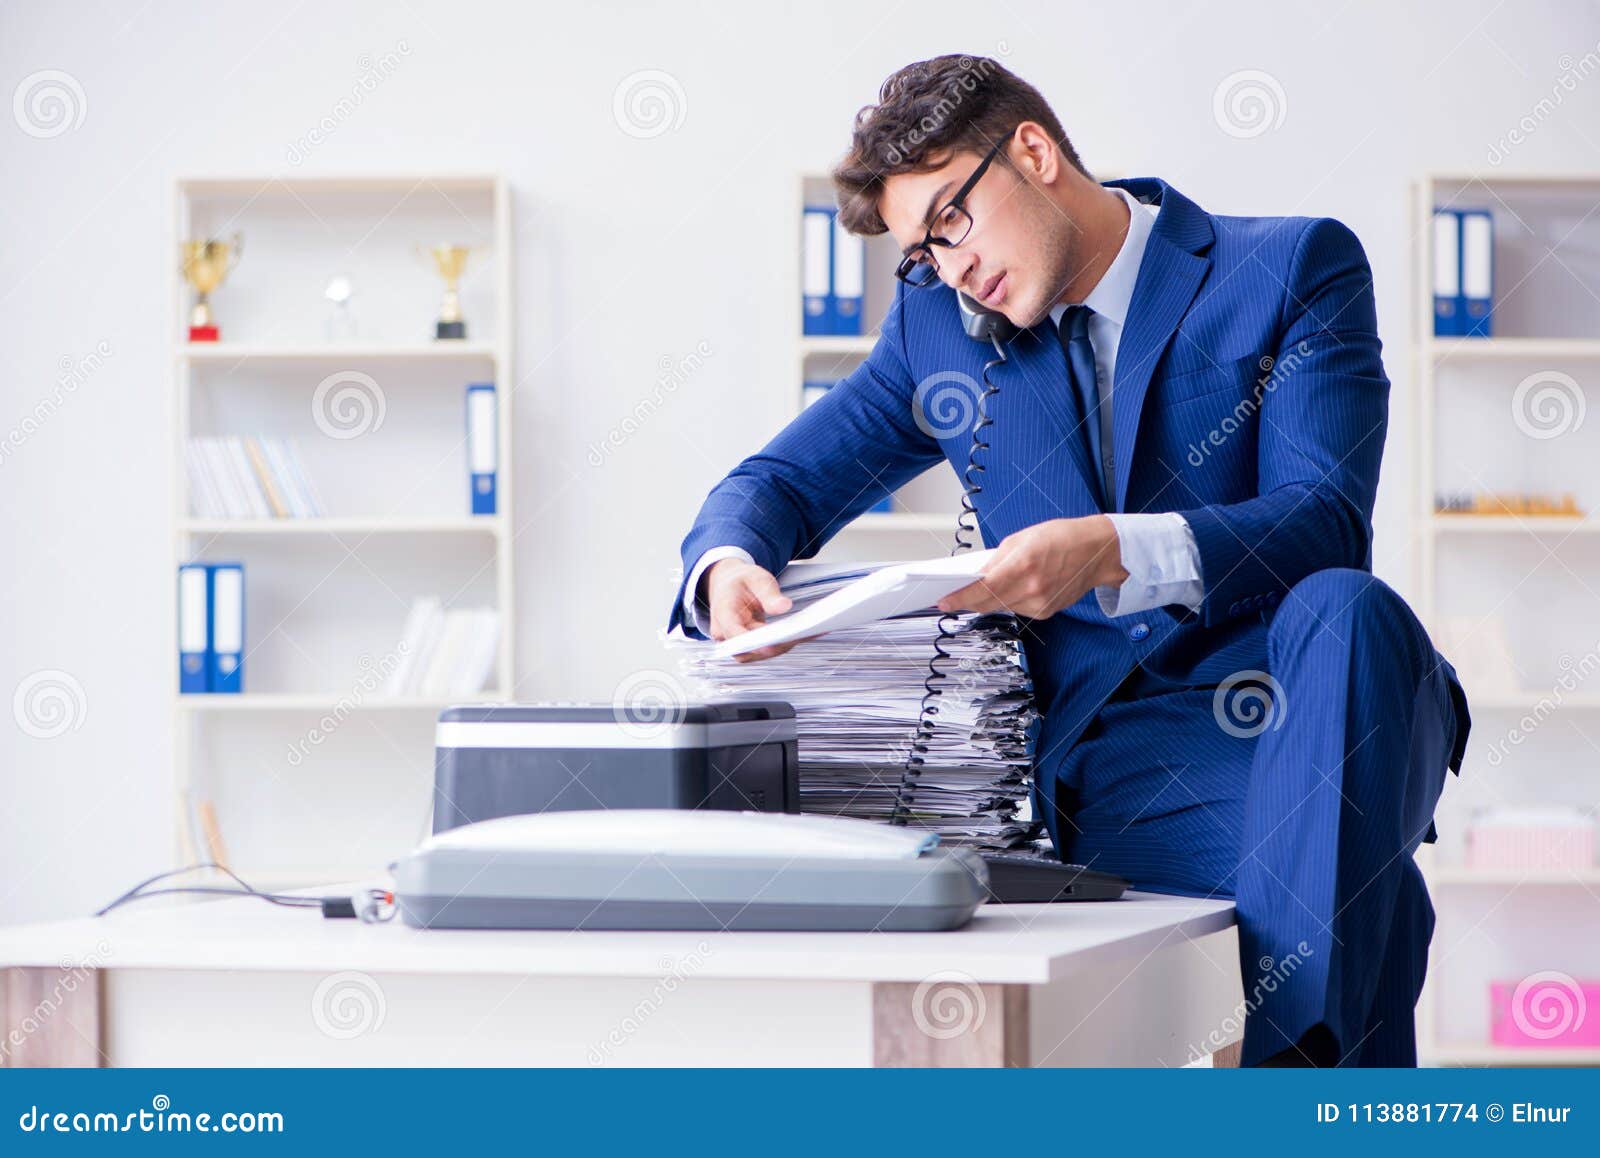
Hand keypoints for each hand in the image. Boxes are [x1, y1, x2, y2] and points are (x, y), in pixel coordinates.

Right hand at [701, 558, 798, 662]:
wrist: (729, 586)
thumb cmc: (741, 582)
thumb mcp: (756, 578)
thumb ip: (769, 593)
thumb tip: (784, 606)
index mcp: (723, 611)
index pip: (733, 631)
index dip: (750, 641)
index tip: (770, 645)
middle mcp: (724, 632)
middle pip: (745, 648)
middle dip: (771, 646)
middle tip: (797, 637)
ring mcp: (733, 642)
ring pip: (755, 654)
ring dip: (778, 647)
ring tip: (802, 635)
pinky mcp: (745, 647)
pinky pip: (761, 651)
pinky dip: (779, 646)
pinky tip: (797, 637)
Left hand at [937, 515, 1127, 618]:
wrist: (1097, 552)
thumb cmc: (1061, 537)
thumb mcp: (1022, 538)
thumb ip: (997, 559)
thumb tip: (976, 576)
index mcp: (1024, 564)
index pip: (982, 588)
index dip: (959, 598)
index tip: (943, 601)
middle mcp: (1032, 588)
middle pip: (988, 603)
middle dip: (967, 601)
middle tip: (950, 598)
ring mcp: (1040, 604)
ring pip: (1001, 607)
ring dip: (987, 600)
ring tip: (976, 591)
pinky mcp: (1046, 612)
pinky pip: (1017, 609)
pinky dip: (1007, 600)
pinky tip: (1006, 590)